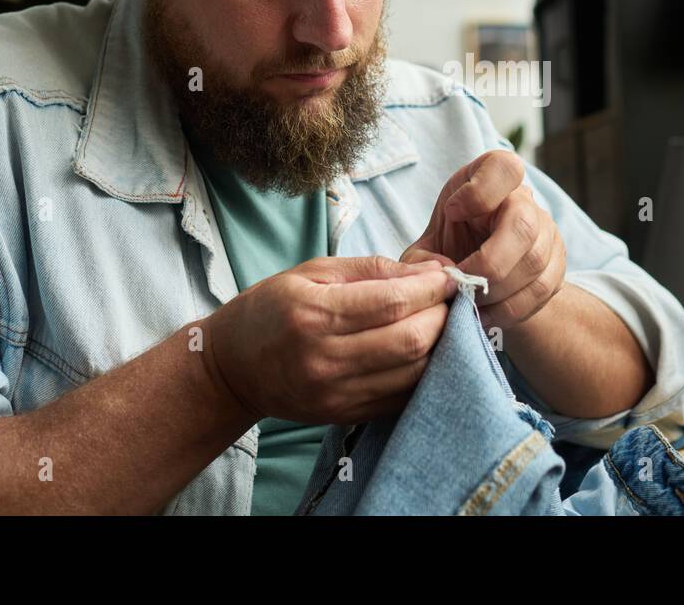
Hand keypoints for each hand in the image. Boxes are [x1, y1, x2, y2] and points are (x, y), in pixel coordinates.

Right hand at [203, 256, 454, 424]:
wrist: (233, 368)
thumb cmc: (274, 309)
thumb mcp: (314, 272)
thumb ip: (374, 269)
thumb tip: (430, 270)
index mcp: (315, 314)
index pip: (394, 302)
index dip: (433, 287)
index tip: (450, 276)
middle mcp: (325, 359)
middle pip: (411, 340)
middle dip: (443, 315)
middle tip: (449, 299)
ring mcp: (336, 394)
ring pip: (414, 373)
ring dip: (440, 346)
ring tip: (440, 323)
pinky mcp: (344, 416)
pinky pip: (402, 397)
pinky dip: (423, 373)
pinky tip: (424, 352)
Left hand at [400, 150, 566, 331]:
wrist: (482, 273)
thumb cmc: (450, 247)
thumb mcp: (425, 248)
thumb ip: (420, 261)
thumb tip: (443, 273)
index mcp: (491, 179)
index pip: (505, 168)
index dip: (481, 191)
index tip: (452, 213)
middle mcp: (525, 200)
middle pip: (523, 223)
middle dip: (489, 262)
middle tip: (461, 283)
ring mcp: (547, 232)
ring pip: (533, 261)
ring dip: (496, 291)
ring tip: (468, 303)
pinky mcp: (556, 266)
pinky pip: (541, 289)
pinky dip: (509, 308)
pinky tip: (485, 313)